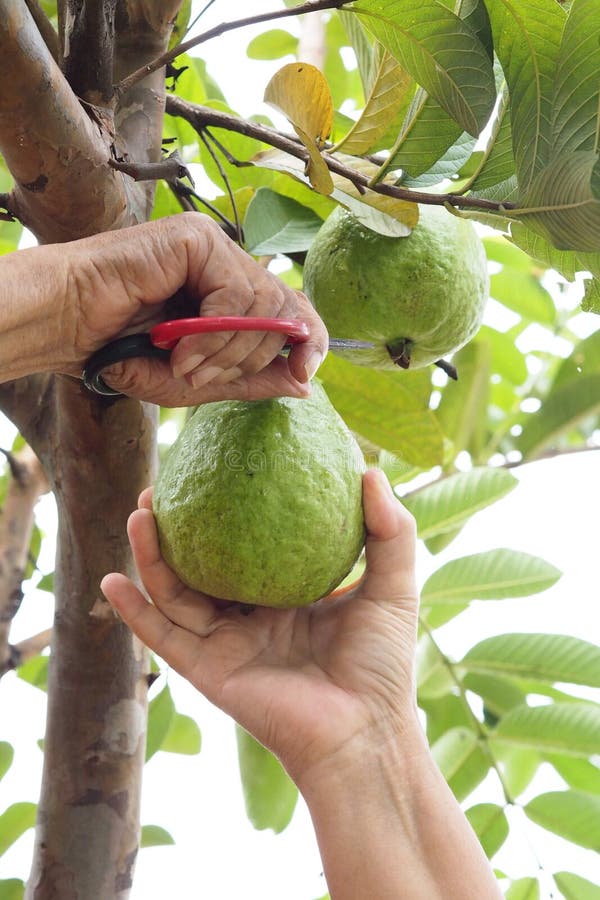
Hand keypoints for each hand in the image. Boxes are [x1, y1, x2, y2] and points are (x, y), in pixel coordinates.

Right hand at [59, 212, 326, 404]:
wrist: (68, 324)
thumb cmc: (124, 351)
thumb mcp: (198, 379)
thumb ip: (251, 380)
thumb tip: (305, 384)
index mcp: (233, 294)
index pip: (295, 310)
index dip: (310, 341)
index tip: (304, 375)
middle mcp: (229, 266)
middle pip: (284, 311)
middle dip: (252, 359)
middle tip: (204, 378)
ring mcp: (214, 248)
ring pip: (263, 306)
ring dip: (226, 352)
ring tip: (184, 366)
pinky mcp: (196, 239)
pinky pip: (234, 293)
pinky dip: (211, 332)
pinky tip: (179, 348)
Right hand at [101, 468, 418, 786]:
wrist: (366, 733)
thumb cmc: (382, 664)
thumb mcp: (392, 588)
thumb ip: (389, 532)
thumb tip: (371, 472)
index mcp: (284, 595)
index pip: (246, 547)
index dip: (226, 513)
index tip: (215, 471)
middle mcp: (249, 617)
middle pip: (200, 565)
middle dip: (175, 528)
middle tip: (160, 488)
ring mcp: (225, 644)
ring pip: (174, 595)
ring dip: (150, 557)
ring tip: (139, 515)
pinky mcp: (209, 671)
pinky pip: (165, 637)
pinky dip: (135, 611)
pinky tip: (112, 581)